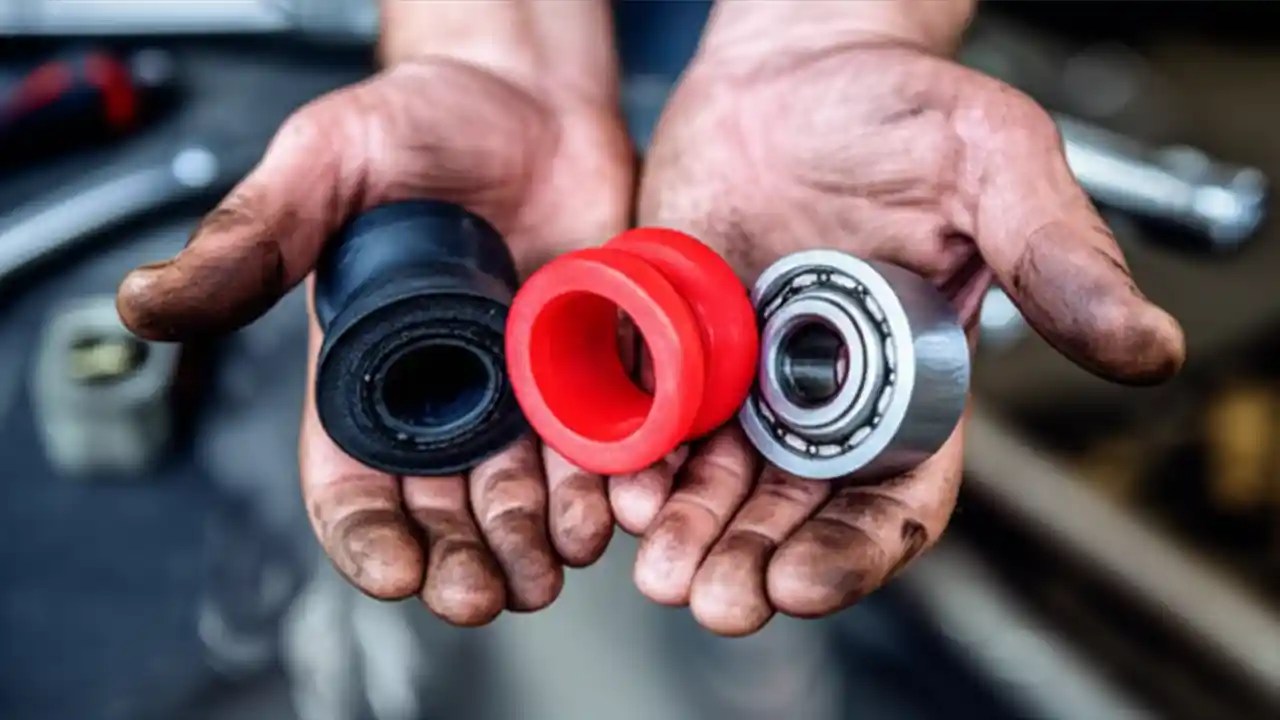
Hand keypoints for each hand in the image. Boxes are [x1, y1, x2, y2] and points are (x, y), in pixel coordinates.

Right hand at [116, 2, 631, 624]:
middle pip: (445, 512)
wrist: (529, 93)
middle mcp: (444, 397)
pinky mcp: (592, 369)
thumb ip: (252, 237)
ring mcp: (521, 390)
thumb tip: (145, 301)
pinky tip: (617, 502)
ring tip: (554, 557)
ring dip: (537, 540)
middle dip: (464, 561)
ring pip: (525, 497)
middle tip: (485, 590)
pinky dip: (606, 485)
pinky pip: (600, 448)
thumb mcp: (324, 166)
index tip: (398, 572)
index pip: (353, 486)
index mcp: (364, 375)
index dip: (370, 540)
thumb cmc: (415, 121)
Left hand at [620, 7, 1184, 634]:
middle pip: (791, 512)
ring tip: (657, 565)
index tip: (808, 581)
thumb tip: (1146, 347)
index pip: (890, 499)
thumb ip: (1055, 256)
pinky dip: (635, 461)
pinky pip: (651, 421)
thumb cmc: (898, 109)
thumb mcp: (990, 165)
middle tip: (716, 596)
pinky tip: (617, 486)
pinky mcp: (675, 344)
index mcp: (910, 381)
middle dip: (754, 562)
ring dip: (689, 533)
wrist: (788, 69)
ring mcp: (743, 376)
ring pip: (716, 485)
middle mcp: (822, 395)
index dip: (852, 550)